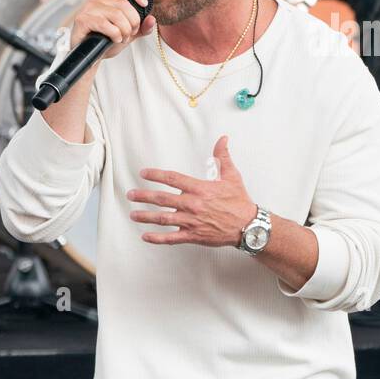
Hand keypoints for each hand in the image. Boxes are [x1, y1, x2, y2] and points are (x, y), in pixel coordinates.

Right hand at [69, 0, 156, 55]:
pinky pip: (105, 24)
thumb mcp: (128, 34)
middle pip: (124, 4)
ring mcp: (88, 9)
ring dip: (125, 30)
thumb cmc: (105, 41)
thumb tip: (152, 20)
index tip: (144, 4)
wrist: (90, 56)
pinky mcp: (82, 20)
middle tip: (131, 33)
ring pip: (116, 14)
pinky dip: (115, 34)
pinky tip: (115, 39)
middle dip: (133, 21)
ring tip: (123, 38)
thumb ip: (141, 27)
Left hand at [128, 135, 256, 246]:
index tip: (144, 173)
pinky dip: (157, 238)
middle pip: (162, 199)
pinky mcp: (193, 235)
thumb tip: (222, 140)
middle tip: (131, 194)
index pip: (172, 179)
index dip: (155, 175)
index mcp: (200, 189)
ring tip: (133, 214)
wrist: (248, 226)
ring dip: (145, 216)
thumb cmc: (239, 202)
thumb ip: (222, 157)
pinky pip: (171, 238)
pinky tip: (145, 236)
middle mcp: (193, 205)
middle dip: (144, 196)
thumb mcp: (232, 176)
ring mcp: (191, 221)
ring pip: (163, 218)